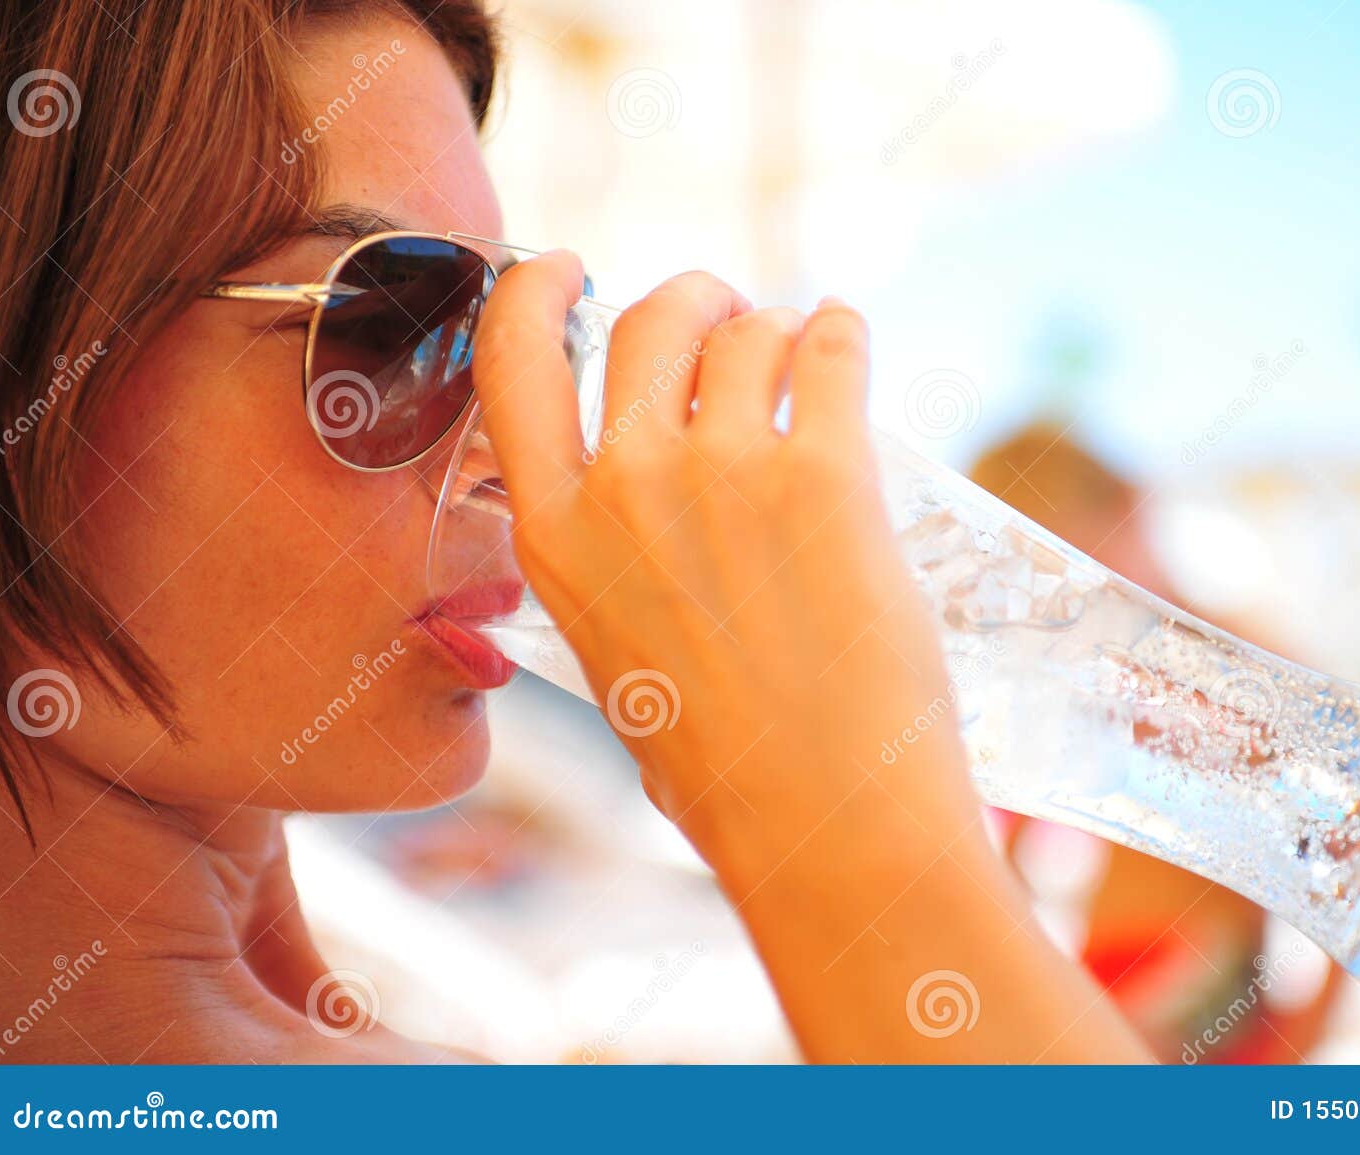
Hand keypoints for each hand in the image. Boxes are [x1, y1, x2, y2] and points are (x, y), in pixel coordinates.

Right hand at [470, 252, 984, 878]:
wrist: (826, 827)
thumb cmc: (729, 771)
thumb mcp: (620, 662)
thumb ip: (615, 571)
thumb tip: (655, 513)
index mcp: (554, 539)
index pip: (510, 361)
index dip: (535, 290)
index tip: (566, 266)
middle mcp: (625, 488)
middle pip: (647, 323)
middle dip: (693, 301)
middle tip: (729, 320)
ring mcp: (723, 475)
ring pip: (746, 330)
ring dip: (776, 328)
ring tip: (804, 360)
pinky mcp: (825, 475)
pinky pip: (832, 346)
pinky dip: (843, 333)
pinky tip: (848, 344)